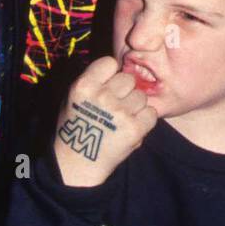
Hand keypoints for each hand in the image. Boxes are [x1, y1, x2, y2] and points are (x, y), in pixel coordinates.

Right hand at [53, 56, 158, 187]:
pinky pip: (151, 113)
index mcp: (84, 86)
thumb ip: (94, 80)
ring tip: (122, 119)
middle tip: (116, 105)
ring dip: (135, 106)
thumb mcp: (73, 98)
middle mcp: (102, 97)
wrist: (79, 163)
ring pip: (141, 96)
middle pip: (128, 79)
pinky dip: (145, 121)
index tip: (108, 85)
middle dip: (125, 91)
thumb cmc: (76, 126)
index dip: (111, 74)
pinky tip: (132, 127)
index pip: (110, 62)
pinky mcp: (134, 129)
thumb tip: (118, 67)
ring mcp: (119, 113)